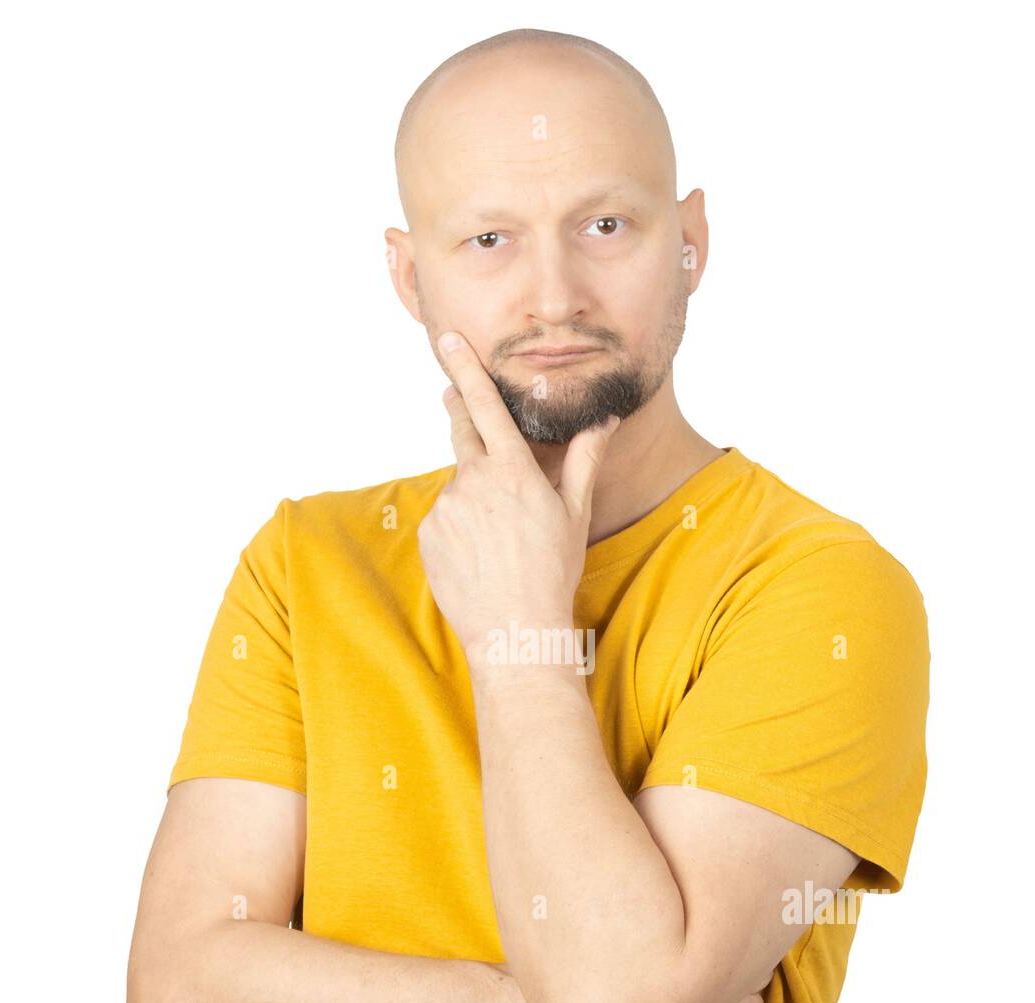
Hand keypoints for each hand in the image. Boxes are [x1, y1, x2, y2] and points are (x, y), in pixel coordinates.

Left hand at [417, 331, 619, 668]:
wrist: (515, 629)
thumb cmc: (553, 571)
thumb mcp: (575, 513)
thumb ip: (584, 459)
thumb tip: (605, 420)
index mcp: (512, 470)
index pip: (484, 406)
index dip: (466, 369)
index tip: (449, 340)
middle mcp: (473, 482)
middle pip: (460, 431)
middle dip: (459, 411)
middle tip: (455, 398)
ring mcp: (446, 509)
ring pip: (458, 484)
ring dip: (473, 493)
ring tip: (498, 534)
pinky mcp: (429, 535)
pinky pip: (444, 518)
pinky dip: (458, 526)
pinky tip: (480, 554)